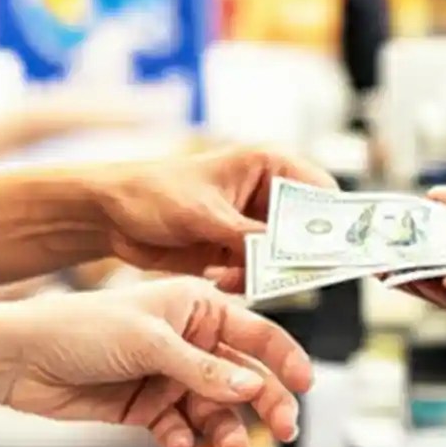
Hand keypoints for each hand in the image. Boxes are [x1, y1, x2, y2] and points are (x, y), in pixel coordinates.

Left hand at [0, 278, 312, 446]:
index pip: (255, 332)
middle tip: (284, 431)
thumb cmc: (81, 329)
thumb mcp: (150, 344)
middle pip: (244, 377)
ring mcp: (171, 376)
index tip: (307, 385)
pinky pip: (182, 427)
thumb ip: (203, 370)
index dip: (284, 358)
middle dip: (265, 404)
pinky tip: (175, 442)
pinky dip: (184, 439)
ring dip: (226, 430)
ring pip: (216, 409)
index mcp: (197, 307)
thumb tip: (251, 389)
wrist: (21, 360)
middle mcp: (190, 341)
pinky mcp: (148, 407)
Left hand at [86, 147, 336, 290]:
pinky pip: (262, 273)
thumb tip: (287, 255)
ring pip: (286, 259)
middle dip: (294, 257)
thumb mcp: (206, 215)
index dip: (334, 224)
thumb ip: (251, 238)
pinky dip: (245, 280)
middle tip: (278, 273)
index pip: (322, 194)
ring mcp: (256, 224)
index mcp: (270, 166)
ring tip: (227, 270)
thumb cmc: (153, 194)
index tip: (331, 254)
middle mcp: (270, 194)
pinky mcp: (240, 250)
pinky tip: (215, 274)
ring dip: (264, 272)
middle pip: (310, 232)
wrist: (111, 217)